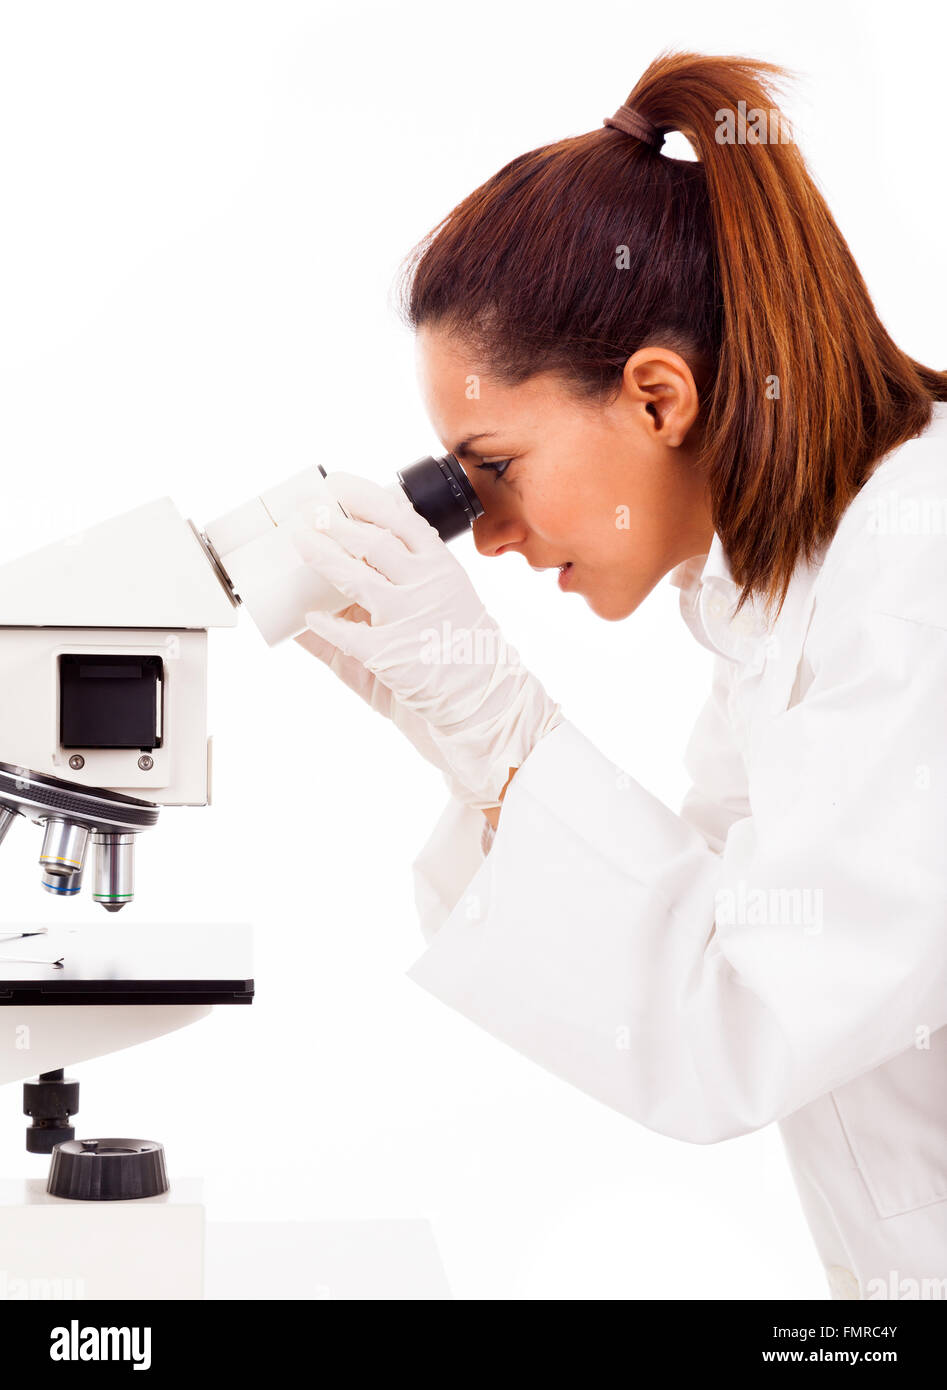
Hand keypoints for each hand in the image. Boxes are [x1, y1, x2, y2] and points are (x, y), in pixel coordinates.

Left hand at [291, 472, 562, 811]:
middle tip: (310, 513)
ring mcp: (408, 618)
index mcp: (442, 567)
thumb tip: (363, 570)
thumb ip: (401, 589)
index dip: (366, 498)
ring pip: (355, 577)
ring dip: (323, 557)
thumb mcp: (440, 608)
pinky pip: (346, 633)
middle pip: (373, 542)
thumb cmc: (463, 654)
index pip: (401, 519)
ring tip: (301, 543)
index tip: (337, 484)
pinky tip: (308, 617)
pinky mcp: (391, 654)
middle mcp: (426, 586)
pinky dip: (324, 625)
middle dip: (336, 524)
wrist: (487, 704)